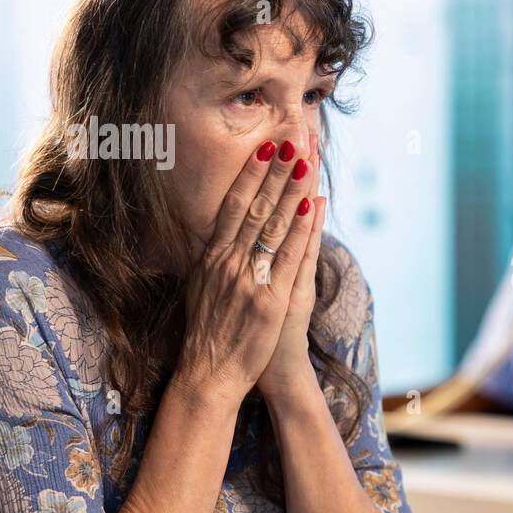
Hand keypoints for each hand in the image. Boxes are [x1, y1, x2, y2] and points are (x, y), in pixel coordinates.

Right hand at [174, 137, 318, 409]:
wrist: (208, 375)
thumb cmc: (208, 333)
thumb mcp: (202, 288)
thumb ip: (213, 259)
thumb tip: (219, 234)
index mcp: (212, 258)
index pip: (233, 205)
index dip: (250, 174)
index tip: (265, 146)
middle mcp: (228, 263)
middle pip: (255, 206)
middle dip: (275, 170)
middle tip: (292, 137)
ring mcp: (249, 280)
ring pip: (272, 224)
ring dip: (291, 188)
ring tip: (306, 157)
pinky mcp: (269, 300)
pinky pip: (287, 257)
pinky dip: (299, 229)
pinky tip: (310, 205)